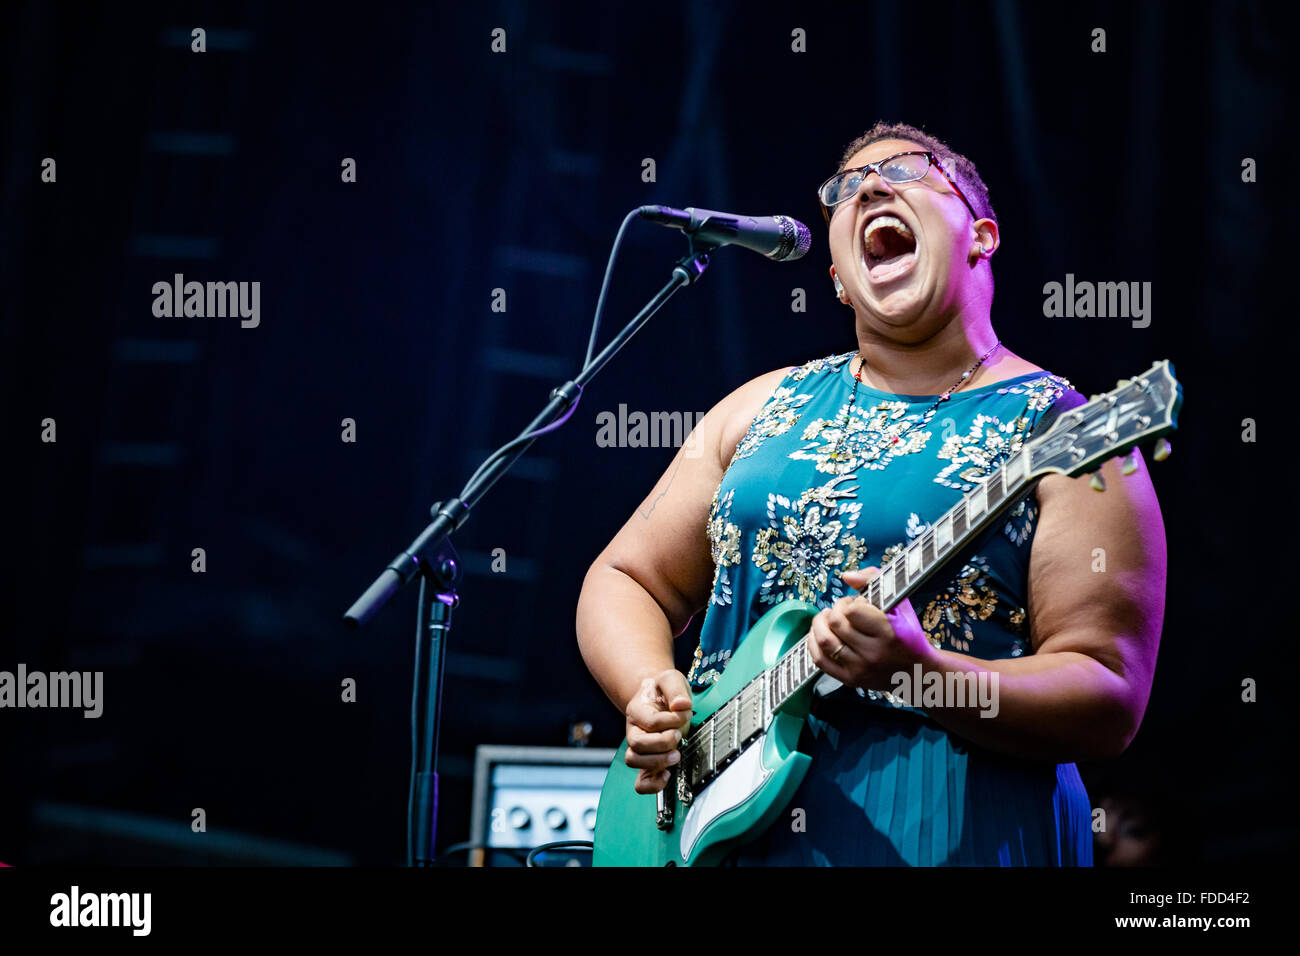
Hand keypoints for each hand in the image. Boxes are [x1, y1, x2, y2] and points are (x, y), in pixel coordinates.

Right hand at [624, 669, 693, 793]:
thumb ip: (675, 688)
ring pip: (634, 761)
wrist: (659, 699)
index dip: (670, 720)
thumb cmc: (664, 691)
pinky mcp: (648, 763)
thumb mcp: (671, 679)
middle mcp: (634, 730)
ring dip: (657, 761)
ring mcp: (639, 749)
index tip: (684, 713)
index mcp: (637, 710)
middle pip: (637, 744)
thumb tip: (681, 705)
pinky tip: (667, 776)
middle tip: (679, 736)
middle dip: (662, 742)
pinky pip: (641, 782)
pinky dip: (652, 784)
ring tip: (676, 755)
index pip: (650, 722)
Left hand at [806, 567, 936, 690]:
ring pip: (824, 640)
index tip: (857, 603)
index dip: (850, 602)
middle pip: (835, 623)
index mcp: (888, 633)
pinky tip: (819, 633)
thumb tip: (846, 576)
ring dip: (819, 623)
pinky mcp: (850, 679)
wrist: (917, 673)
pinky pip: (819, 660)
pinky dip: (813, 643)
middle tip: (842, 609)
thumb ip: (874, 581)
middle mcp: (873, 653)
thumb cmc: (907, 634)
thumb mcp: (899, 604)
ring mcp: (860, 668)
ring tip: (827, 618)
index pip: (852, 611)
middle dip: (834, 609)